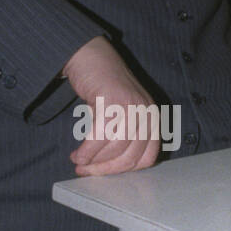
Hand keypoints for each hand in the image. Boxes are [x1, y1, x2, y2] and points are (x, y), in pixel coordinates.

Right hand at [63, 36, 160, 176]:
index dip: (124, 170)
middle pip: (130, 156)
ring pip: (114, 148)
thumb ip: (123, 138)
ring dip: (93, 160)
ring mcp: (132, 106)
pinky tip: (77, 154)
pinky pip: (100, 136)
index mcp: (153, 119)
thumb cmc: (103, 89)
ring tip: (78, 161)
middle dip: (105, 169)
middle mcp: (147, 113)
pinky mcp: (113, 101)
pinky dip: (87, 151)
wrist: (91, 57)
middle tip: (86, 172)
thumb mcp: (121, 115)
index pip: (146, 158)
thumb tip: (106, 168)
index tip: (105, 173)